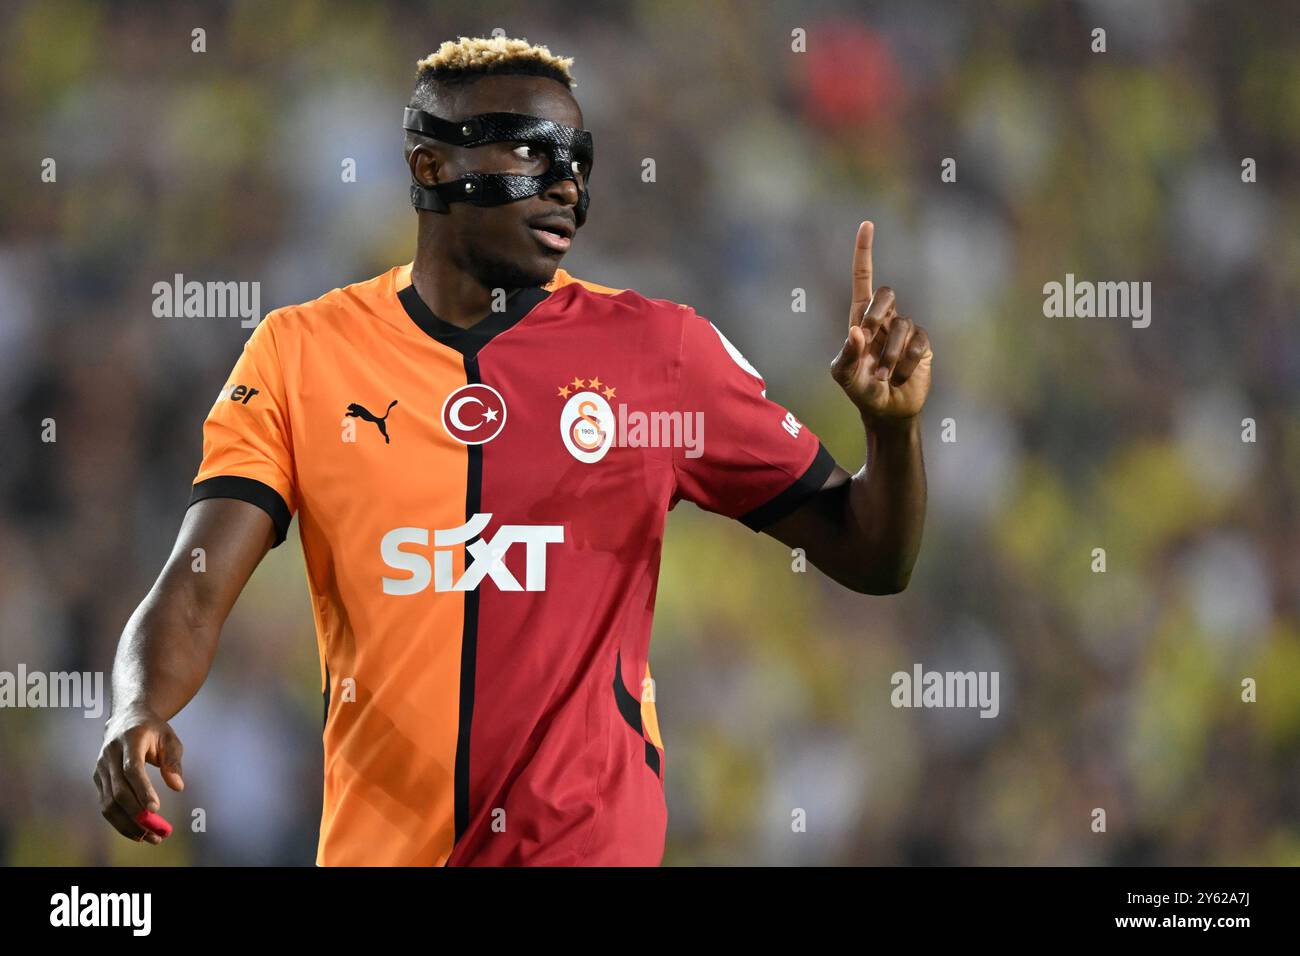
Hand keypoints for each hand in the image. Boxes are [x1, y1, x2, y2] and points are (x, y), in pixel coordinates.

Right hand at [93, 705, 184, 843]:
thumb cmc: (153, 731)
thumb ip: (173, 761)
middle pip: (119, 790)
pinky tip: (136, 832)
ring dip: (127, 823)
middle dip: (136, 814)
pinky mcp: (97, 779)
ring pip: (109, 802)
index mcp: (130, 739)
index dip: (142, 790)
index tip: (156, 810)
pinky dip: (119, 821)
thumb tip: (178, 787)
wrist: (126, 719)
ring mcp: (100, 768)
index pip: (132, 769)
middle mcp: (109, 754)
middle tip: (157, 832)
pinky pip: (106, 804)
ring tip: (149, 838)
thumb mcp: (170, 739)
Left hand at [831, 221, 932, 425]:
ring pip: (902, 325)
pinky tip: (900, 377)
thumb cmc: (860, 391)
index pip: (863, 279)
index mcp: (861, 320)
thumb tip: (858, 331)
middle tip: (868, 338)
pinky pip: (919, 343)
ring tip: (883, 377)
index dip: (864, 252)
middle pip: (886, 293)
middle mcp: (885, 320)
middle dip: (876, 314)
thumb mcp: (844, 376)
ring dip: (890, 355)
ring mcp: (905, 331)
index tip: (867, 224)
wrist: (887, 412)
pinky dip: (907, 363)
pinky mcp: (923, 346)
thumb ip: (847, 354)